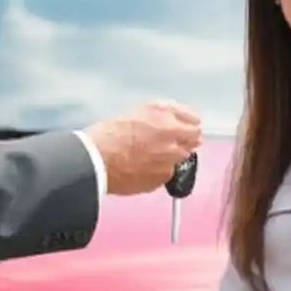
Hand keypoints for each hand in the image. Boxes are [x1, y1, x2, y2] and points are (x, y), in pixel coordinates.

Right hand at [83, 101, 202, 194]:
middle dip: (185, 139)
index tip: (183, 126)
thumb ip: (161, 115)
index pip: (194, 120)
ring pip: (182, 157)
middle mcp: (173, 137)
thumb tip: (174, 120)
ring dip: (172, 155)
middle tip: (171, 140)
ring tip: (151, 154)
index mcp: (166, 117)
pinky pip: (168, 173)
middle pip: (194, 139)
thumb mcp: (137, 112)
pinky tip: (143, 167)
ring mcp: (170, 160)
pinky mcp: (163, 178)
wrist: (96, 160)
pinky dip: (160, 170)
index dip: (187, 123)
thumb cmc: (108, 135)